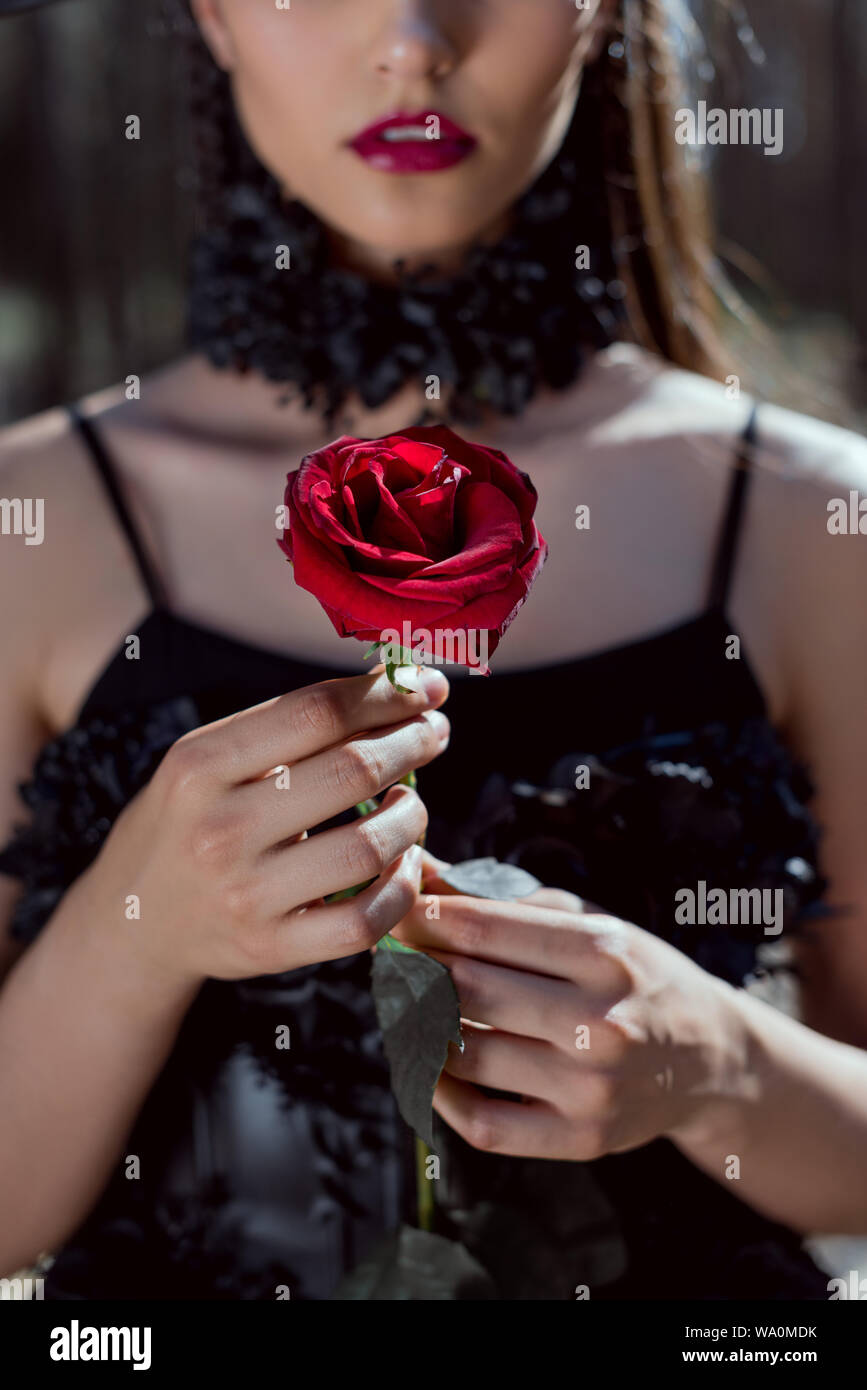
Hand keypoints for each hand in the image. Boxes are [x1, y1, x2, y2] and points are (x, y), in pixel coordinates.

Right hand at [77, 668, 449, 988]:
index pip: (315, 712)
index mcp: (200, 765)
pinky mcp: (271, 948)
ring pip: (369, 846)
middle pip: (350, 769)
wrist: (134, 922)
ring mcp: (246, 895)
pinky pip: (365, 921)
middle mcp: (219, 829)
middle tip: (433, 732)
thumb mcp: (208, 762)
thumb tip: (396, 688)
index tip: (425, 685)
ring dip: (411, 814)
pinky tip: (403, 861)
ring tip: (409, 801)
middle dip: (412, 741)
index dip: (385, 694)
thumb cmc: (190, 823)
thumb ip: (288, 728)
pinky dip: (402, 887)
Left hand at [392, 856, 747, 1159]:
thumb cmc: (633, 975)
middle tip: (389, 955)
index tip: (395, 909)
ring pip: (465, 1055)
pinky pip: (482, 1123)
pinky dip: (441, 1094)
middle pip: (466, 988)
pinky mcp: (581, 1138)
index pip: (483, 927)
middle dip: (412, 966)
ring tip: (406, 1005)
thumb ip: (503, 899)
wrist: (711, 1057)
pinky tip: (432, 1064)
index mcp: (605, 953)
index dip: (422, 915)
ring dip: (417, 1027)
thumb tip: (422, 869)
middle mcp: (601, 1022)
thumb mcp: (588, 922)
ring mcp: (591, 1087)